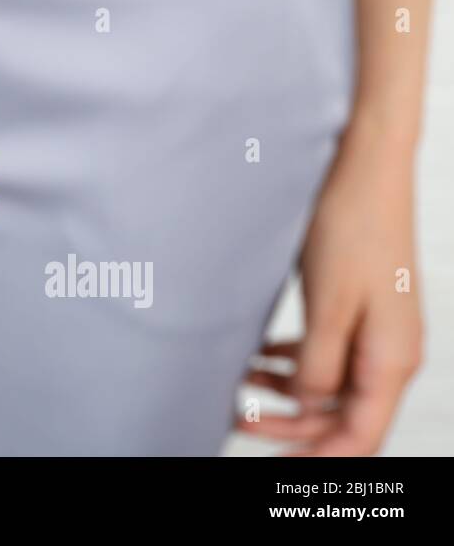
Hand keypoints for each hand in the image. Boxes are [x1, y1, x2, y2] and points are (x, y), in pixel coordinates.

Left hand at [239, 122, 422, 454]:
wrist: (363, 163)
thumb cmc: (350, 224)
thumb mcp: (327, 303)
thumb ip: (317, 363)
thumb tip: (306, 403)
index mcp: (392, 358)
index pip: (361, 434)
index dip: (321, 456)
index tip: (279, 468)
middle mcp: (391, 350)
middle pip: (344, 413)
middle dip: (293, 424)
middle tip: (239, 420)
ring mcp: (376, 327)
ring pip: (331, 381)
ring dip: (288, 390)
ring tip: (240, 385)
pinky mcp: (358, 304)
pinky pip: (327, 350)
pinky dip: (293, 359)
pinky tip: (259, 356)